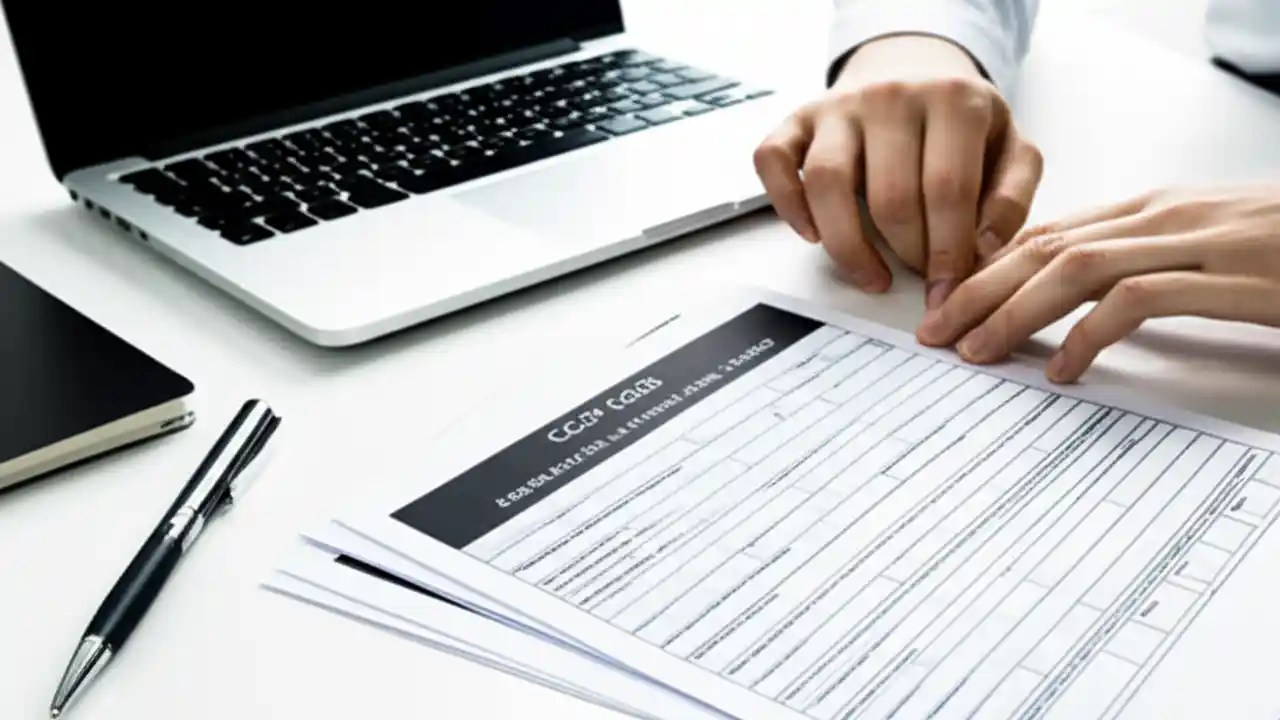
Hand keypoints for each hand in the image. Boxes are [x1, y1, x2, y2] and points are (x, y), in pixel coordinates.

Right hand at [753, 34, 1042, 307]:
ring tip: (872, 276)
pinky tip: (814, 234)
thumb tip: (980, 250)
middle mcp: (891, 96)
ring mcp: (839, 106)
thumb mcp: (1010, 150)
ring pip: (826, 184)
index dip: (948, 252)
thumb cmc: (959, 126)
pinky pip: (773, 161)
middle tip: (920, 277)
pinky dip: (786, 204)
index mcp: (952, 99)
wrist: (913, 71)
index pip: (947, 189)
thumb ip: (1010, 199)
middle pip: (889, 196)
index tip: (948, 289)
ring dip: (848, 247)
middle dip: (908, 254)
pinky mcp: (799, 119)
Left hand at [916, 184, 1279, 381]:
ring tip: (974, 351)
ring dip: (1013, 311)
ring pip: (1075, 267)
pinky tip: (1061, 370)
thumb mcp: (1207, 248)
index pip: (1050, 230)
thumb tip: (1078, 294)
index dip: (988, 266)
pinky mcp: (1232, 279)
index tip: (947, 302)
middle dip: (978, 288)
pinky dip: (1088, 335)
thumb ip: (1144, 261)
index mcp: (1156, 208)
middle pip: (1045, 245)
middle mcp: (1166, 216)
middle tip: (933, 331)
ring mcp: (1199, 243)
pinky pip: (1137, 301)